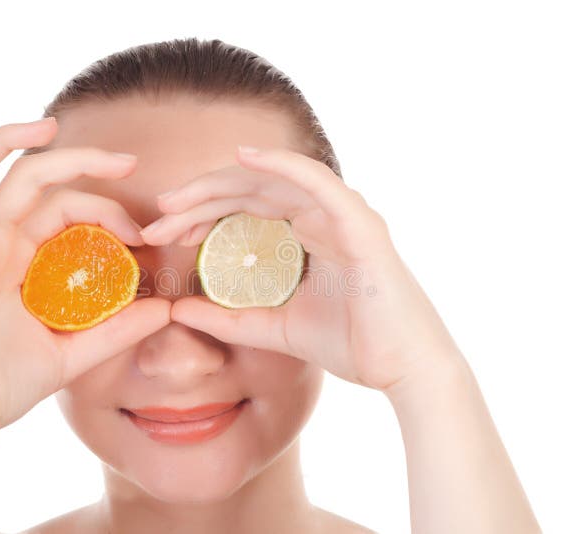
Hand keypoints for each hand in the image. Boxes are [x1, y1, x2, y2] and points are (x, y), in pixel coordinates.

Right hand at [0, 118, 169, 443]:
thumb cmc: (6, 385)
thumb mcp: (75, 353)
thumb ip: (119, 330)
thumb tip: (169, 309)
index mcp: (23, 259)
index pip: (66, 209)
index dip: (107, 209)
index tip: (143, 232)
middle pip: (34, 180)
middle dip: (82, 161)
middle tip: (130, 161)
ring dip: (7, 141)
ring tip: (48, 125)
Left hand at [140, 145, 461, 391]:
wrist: (404, 370)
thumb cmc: (354, 344)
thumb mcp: (276, 329)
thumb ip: (230, 320)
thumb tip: (178, 312)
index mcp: (309, 233)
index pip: (246, 208)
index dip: (202, 213)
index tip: (164, 232)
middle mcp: (325, 216)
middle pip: (251, 190)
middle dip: (200, 199)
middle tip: (157, 214)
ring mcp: (344, 215)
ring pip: (273, 182)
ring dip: (221, 185)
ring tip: (177, 199)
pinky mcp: (360, 225)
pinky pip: (318, 183)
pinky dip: (283, 165)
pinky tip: (245, 158)